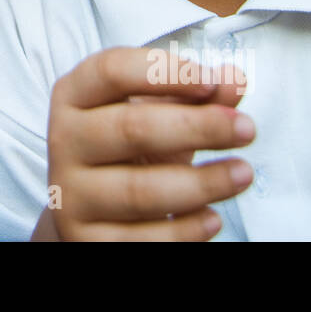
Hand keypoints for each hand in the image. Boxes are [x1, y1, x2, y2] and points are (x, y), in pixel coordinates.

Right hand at [46, 47, 254, 240]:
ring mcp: (70, 194)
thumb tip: (235, 79)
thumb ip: (196, 94)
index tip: (211, 83)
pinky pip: (144, 239)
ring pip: (141, 191)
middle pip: (131, 128)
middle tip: (246, 128)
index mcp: (74, 96)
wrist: (91, 206)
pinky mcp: (86, 240)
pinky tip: (212, 217)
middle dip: (198, 127)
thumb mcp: (158, 112)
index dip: (164, 73)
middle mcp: (64, 141)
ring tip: (242, 173)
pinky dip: (186, 230)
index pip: (111, 71)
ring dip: (203, 183)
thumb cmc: (128, 147)